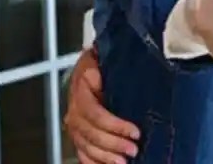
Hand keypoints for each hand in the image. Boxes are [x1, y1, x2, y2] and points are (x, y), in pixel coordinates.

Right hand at [63, 47, 141, 163]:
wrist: (93, 60)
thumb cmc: (106, 60)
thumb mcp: (112, 58)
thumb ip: (119, 67)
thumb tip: (137, 72)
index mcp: (83, 84)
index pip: (94, 112)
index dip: (114, 125)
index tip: (135, 131)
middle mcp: (74, 104)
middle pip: (89, 131)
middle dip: (112, 144)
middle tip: (133, 149)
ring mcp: (74, 119)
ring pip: (84, 144)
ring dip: (104, 156)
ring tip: (123, 161)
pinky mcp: (77, 131)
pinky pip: (80, 151)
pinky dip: (91, 161)